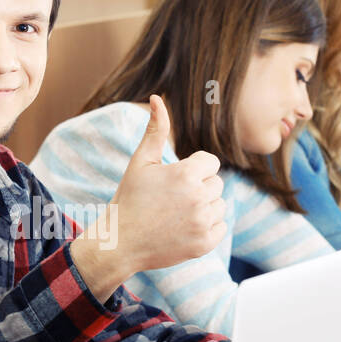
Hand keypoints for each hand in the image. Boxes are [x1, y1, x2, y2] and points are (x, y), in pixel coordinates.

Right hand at [72, 94, 226, 298]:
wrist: (120, 244)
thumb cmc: (129, 199)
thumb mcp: (140, 162)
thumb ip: (155, 130)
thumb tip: (157, 98)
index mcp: (185, 174)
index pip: (211, 163)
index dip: (193, 170)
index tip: (174, 181)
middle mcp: (198, 198)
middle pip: (216, 183)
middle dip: (199, 188)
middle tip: (172, 200)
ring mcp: (202, 223)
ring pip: (220, 205)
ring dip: (204, 208)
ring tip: (177, 214)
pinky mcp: (205, 244)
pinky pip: (221, 227)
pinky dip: (207, 228)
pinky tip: (184, 229)